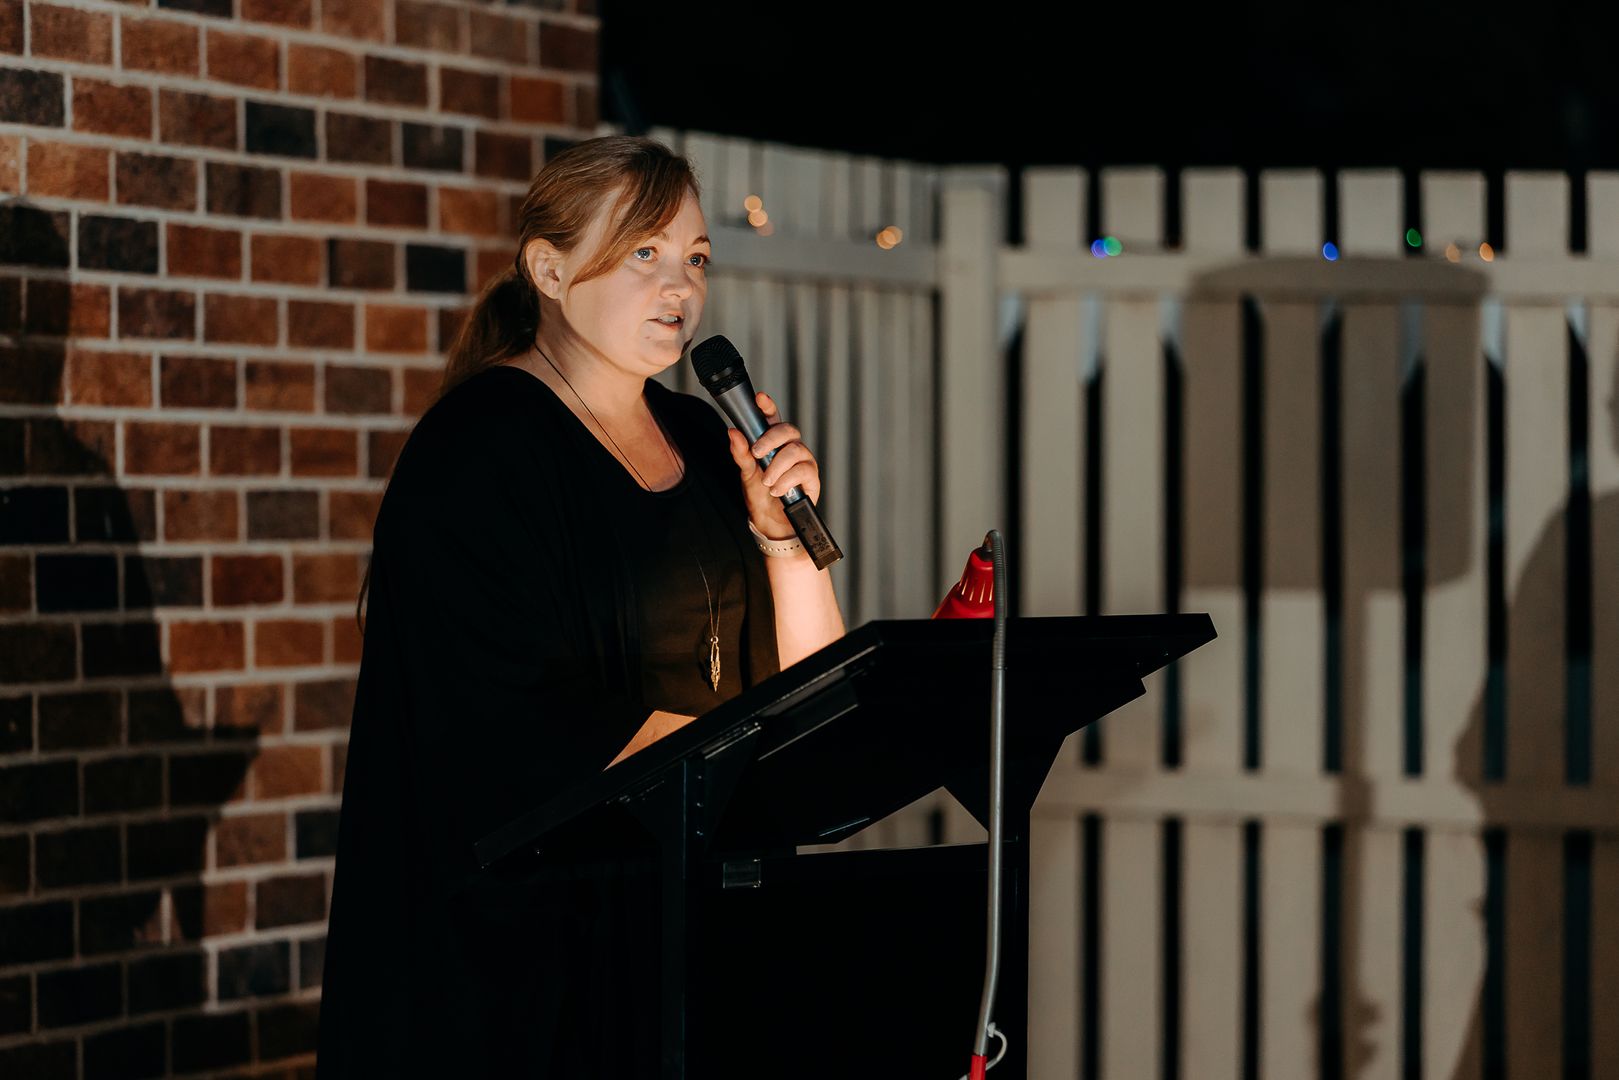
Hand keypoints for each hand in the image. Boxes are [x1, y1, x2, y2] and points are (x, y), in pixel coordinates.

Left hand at [725, 390, 820, 539]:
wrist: (771, 523)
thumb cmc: (760, 495)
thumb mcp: (746, 474)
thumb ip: (741, 453)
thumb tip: (733, 432)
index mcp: (773, 442)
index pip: (772, 418)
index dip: (768, 406)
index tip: (760, 398)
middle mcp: (790, 447)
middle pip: (788, 429)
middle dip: (771, 439)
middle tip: (756, 453)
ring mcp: (803, 461)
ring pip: (795, 450)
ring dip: (777, 466)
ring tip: (767, 482)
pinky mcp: (812, 477)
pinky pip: (803, 471)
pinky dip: (787, 481)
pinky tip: (777, 491)